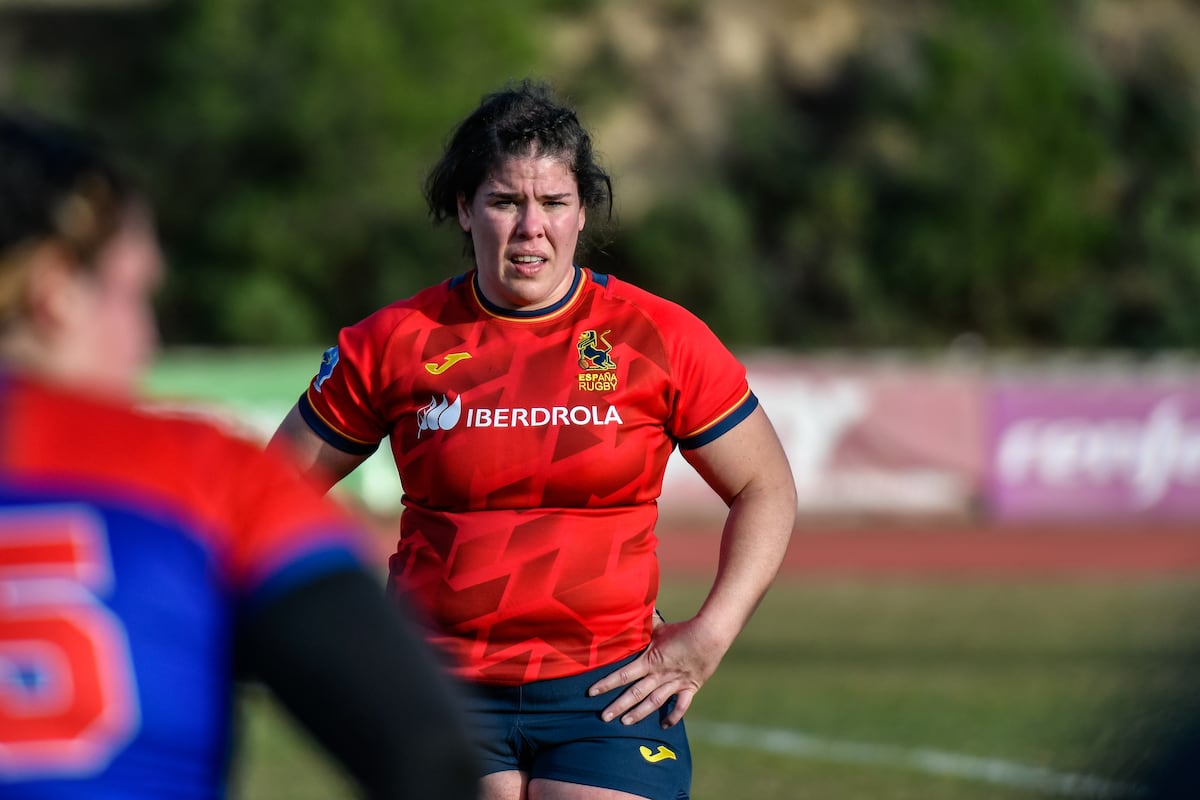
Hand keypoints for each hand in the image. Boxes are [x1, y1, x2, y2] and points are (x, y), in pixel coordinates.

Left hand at [587, 618, 725, 728]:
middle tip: (603, 717)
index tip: (592, 692)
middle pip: (635, 693)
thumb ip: (644, 625)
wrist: (710, 635)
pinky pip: (681, 705)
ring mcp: (675, 683)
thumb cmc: (683, 629)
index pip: (623, 674)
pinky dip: (673, 716)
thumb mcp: (660, 626)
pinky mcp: (690, 687)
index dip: (606, 683)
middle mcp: (660, 675)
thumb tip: (630, 613)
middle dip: (618, 706)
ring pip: (654, 702)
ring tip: (625, 723)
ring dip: (639, 714)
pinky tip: (665, 726)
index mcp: (650, 660)